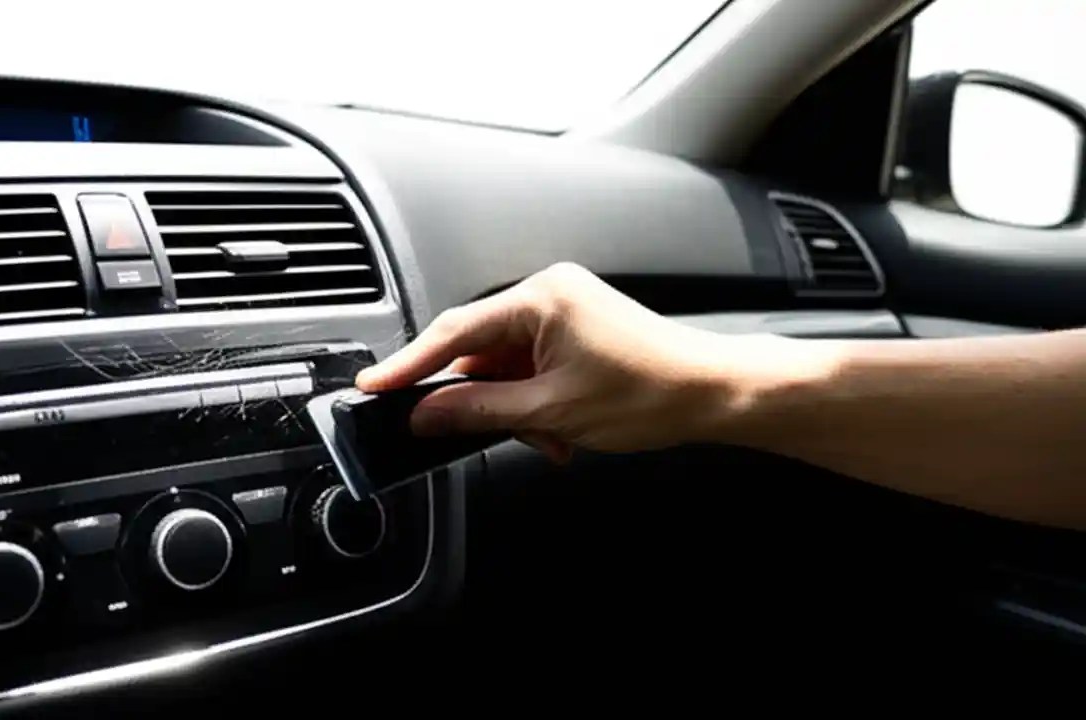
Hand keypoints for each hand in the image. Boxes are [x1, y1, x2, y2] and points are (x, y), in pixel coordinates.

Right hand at [355, 263, 775, 461]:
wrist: (713, 393)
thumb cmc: (650, 391)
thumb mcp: (552, 411)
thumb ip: (479, 411)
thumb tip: (427, 413)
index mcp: (541, 298)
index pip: (455, 331)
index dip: (410, 363)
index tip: (375, 385)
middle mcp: (549, 295)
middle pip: (480, 351)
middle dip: (484, 401)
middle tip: (476, 435)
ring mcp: (564, 312)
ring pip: (506, 366)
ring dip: (515, 410)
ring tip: (549, 438)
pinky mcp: (576, 331)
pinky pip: (532, 367)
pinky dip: (535, 403)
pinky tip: (557, 430)